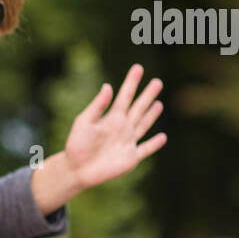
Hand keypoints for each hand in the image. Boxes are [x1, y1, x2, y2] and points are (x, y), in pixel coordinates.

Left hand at [59, 64, 166, 190]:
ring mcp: (127, 142)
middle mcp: (121, 128)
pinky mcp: (131, 158)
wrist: (76, 169)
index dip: (132, 82)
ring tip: (158, 104)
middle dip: (147, 95)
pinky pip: (146, 149)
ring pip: (143, 125)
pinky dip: (155, 144)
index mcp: (111, 118)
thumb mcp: (84, 122)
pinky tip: (163, 137)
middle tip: (157, 81)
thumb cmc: (76, 145)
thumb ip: (97, 106)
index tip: (138, 68)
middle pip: (138, 107)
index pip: (125, 96)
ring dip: (151, 115)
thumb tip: (107, 86)